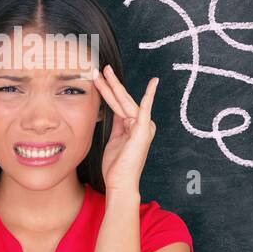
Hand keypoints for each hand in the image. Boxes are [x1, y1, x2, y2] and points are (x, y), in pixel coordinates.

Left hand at [91, 64, 158, 197]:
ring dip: (114, 86)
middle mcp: (139, 124)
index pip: (117, 104)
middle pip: (121, 99)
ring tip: (104, 72)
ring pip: (125, 101)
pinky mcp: (143, 131)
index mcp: (131, 126)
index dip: (107, 90)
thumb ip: (116, 124)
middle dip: (110, 83)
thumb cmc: (116, 166)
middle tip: (100, 68)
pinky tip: (153, 84)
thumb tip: (114, 111)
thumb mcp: (114, 140)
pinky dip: (149, 97)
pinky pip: (145, 110)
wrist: (120, 183)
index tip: (99, 78)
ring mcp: (142, 127)